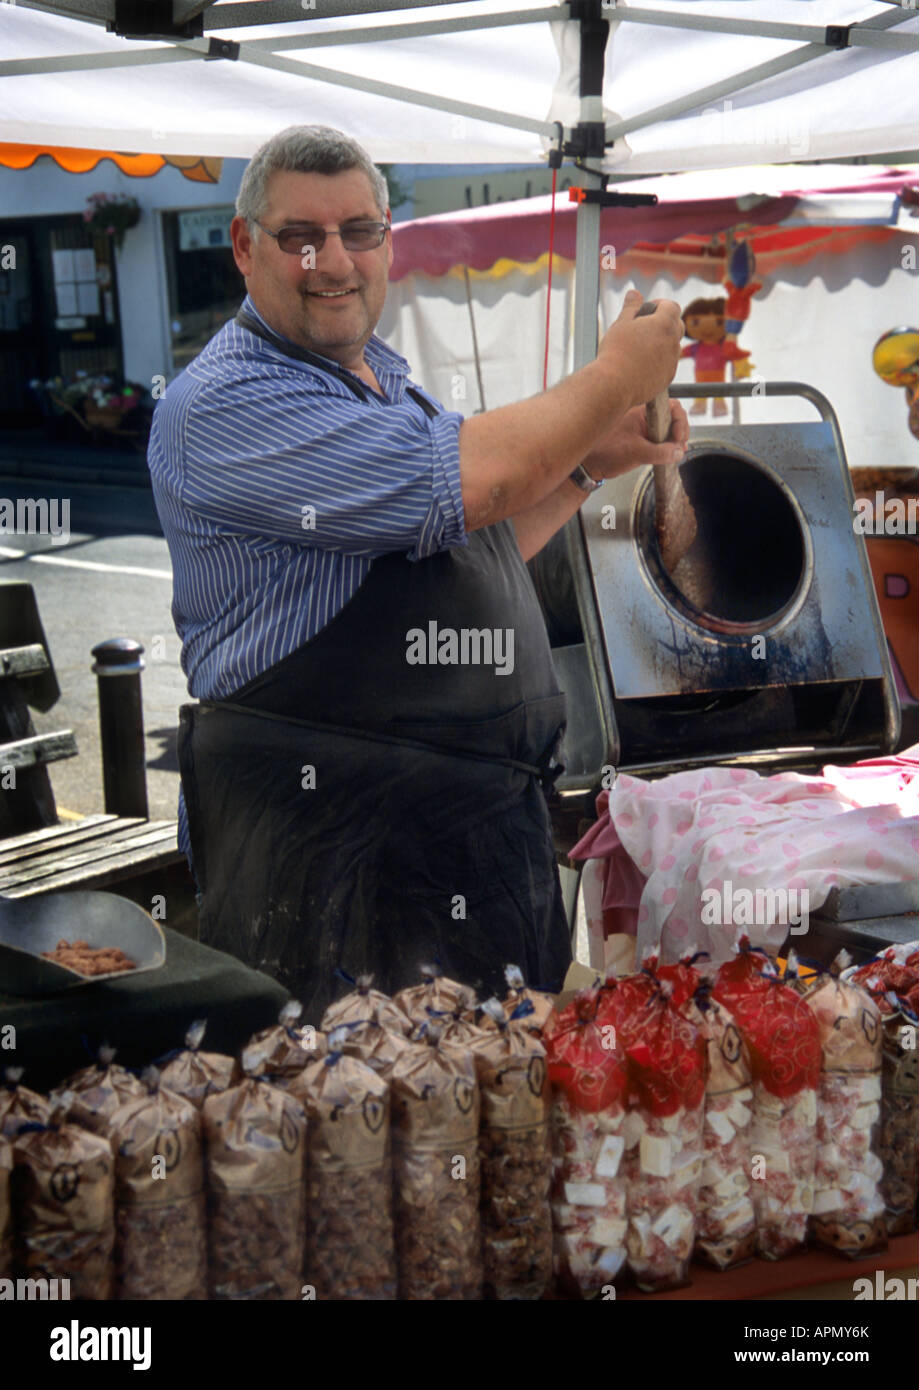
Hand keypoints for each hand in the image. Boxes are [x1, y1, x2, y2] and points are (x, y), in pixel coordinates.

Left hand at [581, 399, 689, 481]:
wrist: (588, 465)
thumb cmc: (603, 452)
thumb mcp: (635, 452)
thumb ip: (659, 452)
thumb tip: (678, 452)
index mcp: (641, 411)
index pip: (671, 407)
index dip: (679, 421)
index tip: (677, 437)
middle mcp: (644, 417)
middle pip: (672, 418)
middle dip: (679, 432)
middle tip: (679, 446)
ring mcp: (643, 429)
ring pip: (667, 430)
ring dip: (674, 441)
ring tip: (675, 453)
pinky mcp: (642, 441)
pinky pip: (660, 440)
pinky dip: (667, 447)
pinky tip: (670, 455)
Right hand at [597, 290, 683, 408]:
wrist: (614, 385)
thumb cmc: (615, 352)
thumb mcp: (621, 324)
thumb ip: (631, 307)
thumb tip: (634, 293)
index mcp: (664, 324)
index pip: (672, 306)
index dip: (660, 305)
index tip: (647, 310)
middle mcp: (673, 342)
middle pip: (678, 325)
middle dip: (665, 323)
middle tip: (645, 327)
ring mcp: (672, 361)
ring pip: (673, 346)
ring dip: (662, 343)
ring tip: (641, 347)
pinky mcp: (668, 378)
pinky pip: (668, 364)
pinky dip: (659, 361)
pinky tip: (641, 364)